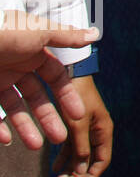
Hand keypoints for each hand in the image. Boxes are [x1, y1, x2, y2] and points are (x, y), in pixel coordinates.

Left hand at [0, 12, 95, 148]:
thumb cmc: (5, 31)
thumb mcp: (39, 31)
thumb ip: (67, 36)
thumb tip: (95, 35)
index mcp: (32, 52)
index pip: (56, 77)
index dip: (68, 95)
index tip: (78, 114)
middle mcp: (16, 67)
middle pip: (37, 97)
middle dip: (49, 118)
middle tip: (61, 137)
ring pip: (15, 109)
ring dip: (26, 128)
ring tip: (36, 145)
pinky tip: (8, 140)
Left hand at [53, 76, 111, 176]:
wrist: (71, 72)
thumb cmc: (78, 94)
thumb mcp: (78, 123)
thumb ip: (80, 146)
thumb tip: (80, 168)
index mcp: (104, 130)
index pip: (102, 160)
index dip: (91, 176)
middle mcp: (96, 131)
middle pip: (90, 160)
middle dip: (78, 175)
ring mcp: (85, 129)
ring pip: (79, 155)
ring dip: (69, 169)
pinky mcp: (74, 125)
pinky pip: (70, 146)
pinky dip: (63, 158)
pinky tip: (54, 167)